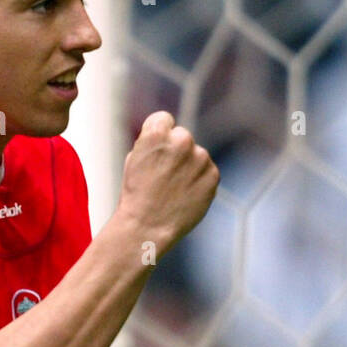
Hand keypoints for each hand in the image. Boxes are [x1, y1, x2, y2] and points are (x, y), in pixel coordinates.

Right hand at [118, 112, 218, 259]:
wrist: (147, 227)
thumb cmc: (136, 195)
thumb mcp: (134, 160)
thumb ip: (153, 143)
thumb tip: (168, 136)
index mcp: (157, 133)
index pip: (164, 119)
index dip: (159, 135)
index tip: (156, 151)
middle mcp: (182, 140)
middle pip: (182, 136)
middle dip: (176, 151)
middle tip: (164, 175)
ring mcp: (200, 158)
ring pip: (196, 155)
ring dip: (189, 167)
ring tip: (173, 189)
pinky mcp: (213, 174)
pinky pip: (207, 171)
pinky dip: (199, 181)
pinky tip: (185, 195)